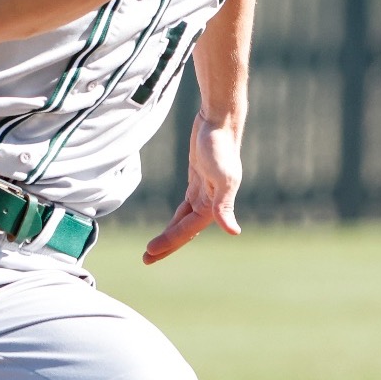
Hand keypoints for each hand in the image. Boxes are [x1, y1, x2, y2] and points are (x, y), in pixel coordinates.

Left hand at [143, 112, 242, 263]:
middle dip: (168, 244)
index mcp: (216, 205)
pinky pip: (186, 204)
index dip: (170, 242)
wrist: (219, 121)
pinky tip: (172, 221)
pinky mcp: (198, 178)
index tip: (150, 251)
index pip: (189, 230)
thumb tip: (233, 232)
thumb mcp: (223, 177)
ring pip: (185, 218)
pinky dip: (178, 215)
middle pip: (186, 229)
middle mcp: (211, 201)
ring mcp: (204, 190)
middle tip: (147, 258)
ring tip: (155, 246)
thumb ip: (225, 205)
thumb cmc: (220, 147)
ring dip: (171, 232)